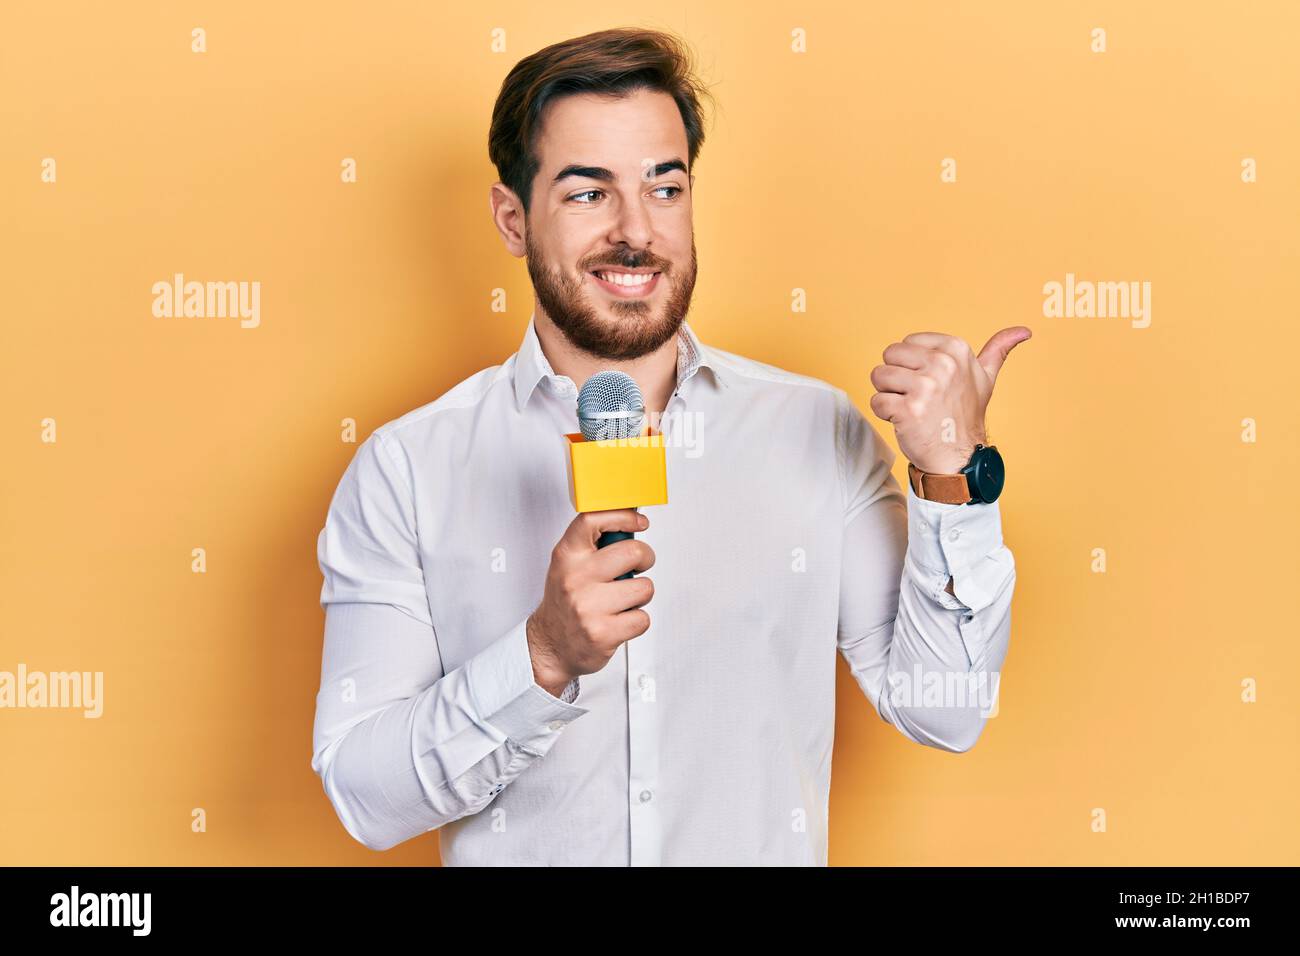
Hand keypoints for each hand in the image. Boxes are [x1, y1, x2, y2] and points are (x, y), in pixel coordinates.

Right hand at [526, 508, 654, 695]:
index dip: (623, 516)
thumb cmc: (566, 602)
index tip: (639, 521)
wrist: (551, 645)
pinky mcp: (603, 633)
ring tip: (622, 599)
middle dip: (645, 558)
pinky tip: (619, 620)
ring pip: (644, 588)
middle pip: (633, 552)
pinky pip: (643, 618)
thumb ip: (594, 545)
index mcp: (567, 556)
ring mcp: (589, 607)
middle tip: (637, 567)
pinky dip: (637, 621)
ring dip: (640, 595)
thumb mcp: (569, 565)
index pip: (593, 520)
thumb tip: (630, 523)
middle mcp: (576, 578)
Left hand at [869, 326, 1030, 473]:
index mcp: (956, 350)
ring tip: (911, 408)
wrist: (959, 456)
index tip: (929, 383)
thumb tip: (1024, 330)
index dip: (911, 364)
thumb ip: (998, 350)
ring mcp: (925, 387)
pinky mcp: (908, 408)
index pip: (906, 342)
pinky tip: (905, 422)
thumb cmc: (966, 415)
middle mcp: (942, 364)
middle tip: (917, 397)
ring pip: (878, 376)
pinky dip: (884, 414)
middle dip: (896, 377)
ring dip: (888, 395)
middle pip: (889, 355)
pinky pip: (877, 400)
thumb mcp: (986, 378)